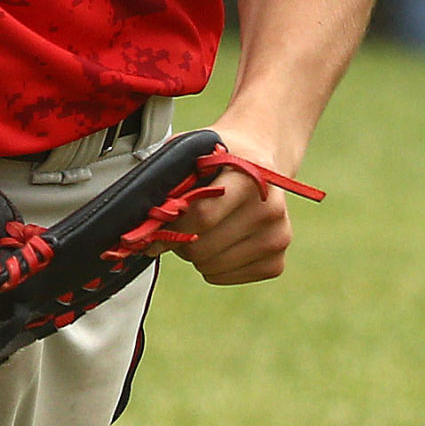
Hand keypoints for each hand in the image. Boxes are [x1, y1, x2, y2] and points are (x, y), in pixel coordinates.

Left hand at [161, 129, 297, 284]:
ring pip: (210, 267)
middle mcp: (271, 210)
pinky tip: (219, 239)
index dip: (171, 224)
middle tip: (181, 220)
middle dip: (181, 238)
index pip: (202, 216)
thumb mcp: (194, 148)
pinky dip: (211, 264)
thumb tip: (146, 225)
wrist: (261, 156)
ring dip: (195, 252)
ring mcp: (278, 238)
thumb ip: (170, 177)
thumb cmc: (220, 153)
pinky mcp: (276, 263)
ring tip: (203, 226)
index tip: (155, 223)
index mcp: (251, 177)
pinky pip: (222, 277)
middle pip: (202, 247)